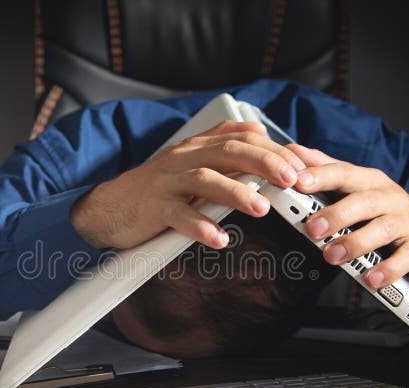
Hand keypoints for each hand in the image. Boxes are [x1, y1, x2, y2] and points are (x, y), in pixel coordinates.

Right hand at [71, 120, 304, 248]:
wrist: (108, 206)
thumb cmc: (155, 187)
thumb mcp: (189, 158)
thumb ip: (220, 141)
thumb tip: (256, 128)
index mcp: (196, 147)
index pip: (241, 140)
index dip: (273, 151)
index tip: (300, 166)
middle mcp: (183, 158)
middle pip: (228, 153)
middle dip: (263, 164)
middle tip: (290, 180)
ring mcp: (167, 182)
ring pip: (205, 180)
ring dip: (236, 193)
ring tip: (261, 208)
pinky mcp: (152, 207)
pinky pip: (178, 216)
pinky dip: (199, 227)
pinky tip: (218, 238)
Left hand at [287, 144, 408, 287]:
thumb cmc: (384, 208)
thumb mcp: (358, 185)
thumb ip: (326, 169)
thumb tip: (292, 152)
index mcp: (370, 181)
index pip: (344, 173)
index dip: (322, 176)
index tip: (299, 183)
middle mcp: (389, 198)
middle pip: (363, 202)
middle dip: (336, 214)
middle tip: (312, 229)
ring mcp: (406, 222)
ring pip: (381, 230)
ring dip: (355, 243)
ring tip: (332, 255)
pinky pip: (404, 259)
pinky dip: (387, 269)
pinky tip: (370, 278)